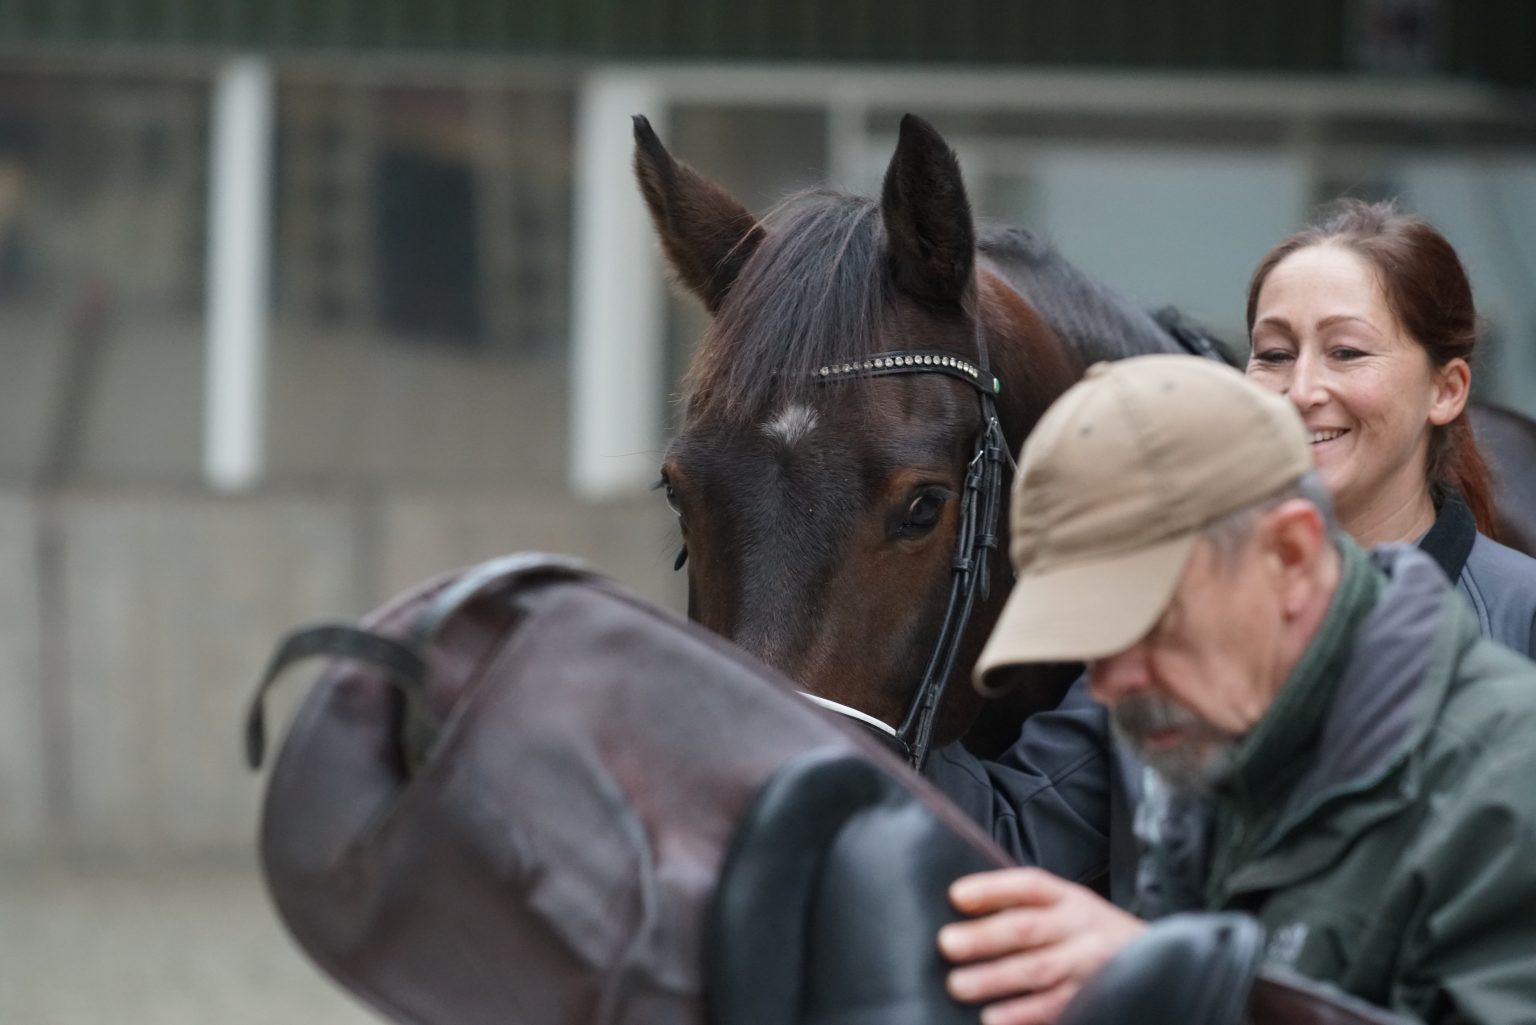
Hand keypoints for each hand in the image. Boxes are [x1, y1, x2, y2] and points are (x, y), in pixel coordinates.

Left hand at [937, 867, 1145, 1024]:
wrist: (1162, 965)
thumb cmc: (1090, 935)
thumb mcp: (1068, 908)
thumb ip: (1025, 907)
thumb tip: (960, 907)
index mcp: (1069, 899)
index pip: (1029, 886)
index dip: (992, 888)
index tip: (956, 896)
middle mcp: (1079, 929)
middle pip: (1027, 929)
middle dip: (985, 937)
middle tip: (947, 945)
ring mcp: (1088, 968)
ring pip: (1040, 972)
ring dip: (996, 980)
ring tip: (959, 987)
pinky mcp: (1095, 1003)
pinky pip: (1057, 1010)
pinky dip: (1023, 1017)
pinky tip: (995, 1020)